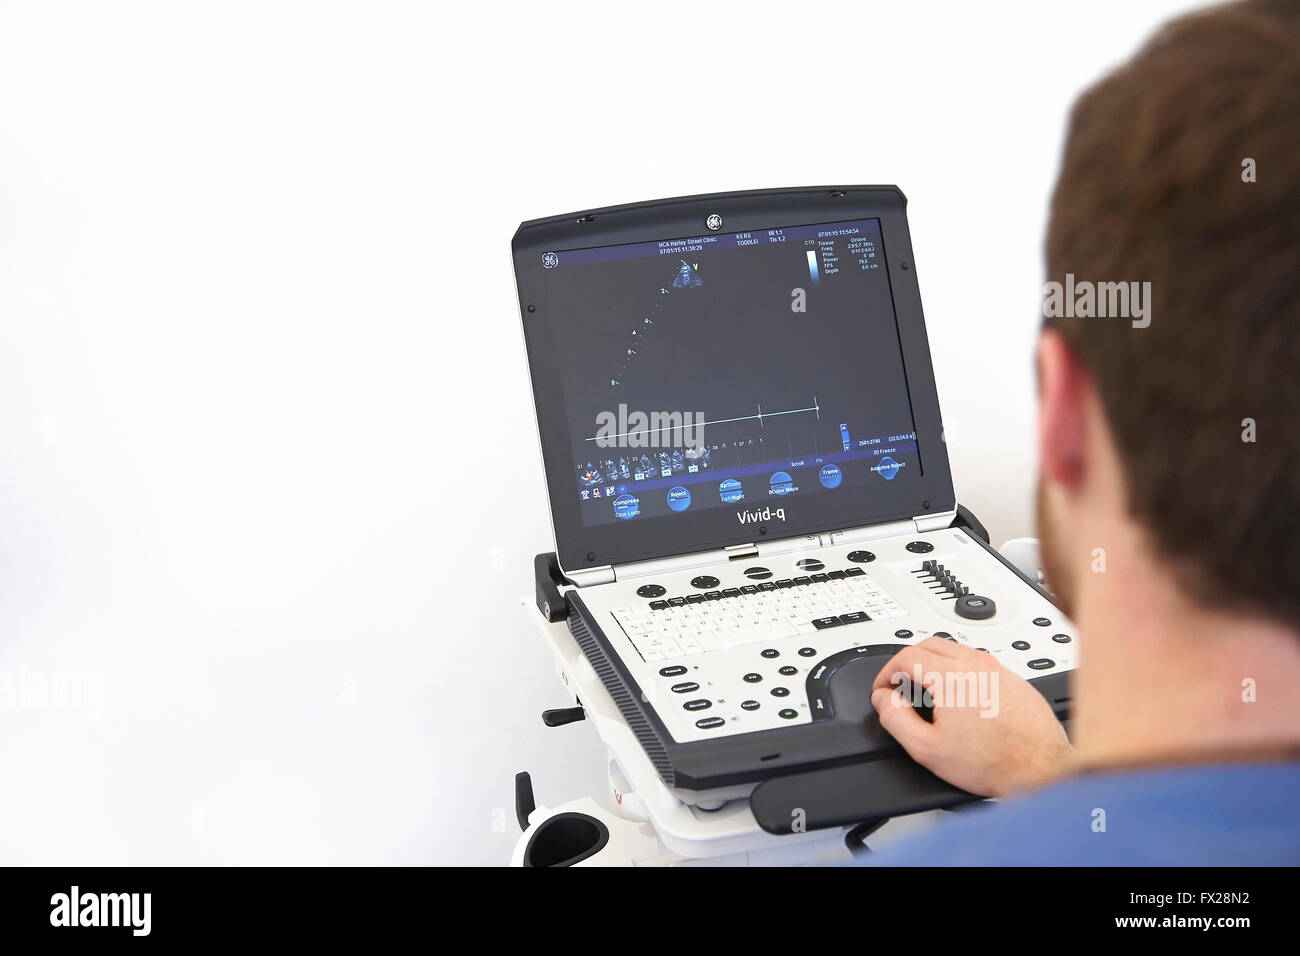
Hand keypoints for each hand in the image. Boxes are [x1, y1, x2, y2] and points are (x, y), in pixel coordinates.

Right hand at [870, 637, 1072, 796]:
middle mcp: (976, 664)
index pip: (906, 656)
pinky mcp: (1013, 677)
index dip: (886, 672)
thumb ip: (895, 719)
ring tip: (927, 691)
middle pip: (929, 644)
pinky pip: (979, 662)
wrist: (1040, 768)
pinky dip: (960, 670)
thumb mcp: (927, 748)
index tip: (883, 689)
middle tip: (900, 685)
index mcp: (951, 676)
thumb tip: (884, 700)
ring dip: (933, 662)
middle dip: (907, 662)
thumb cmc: (993, 761)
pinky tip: (960, 697)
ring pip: (955, 650)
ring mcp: (997, 668)